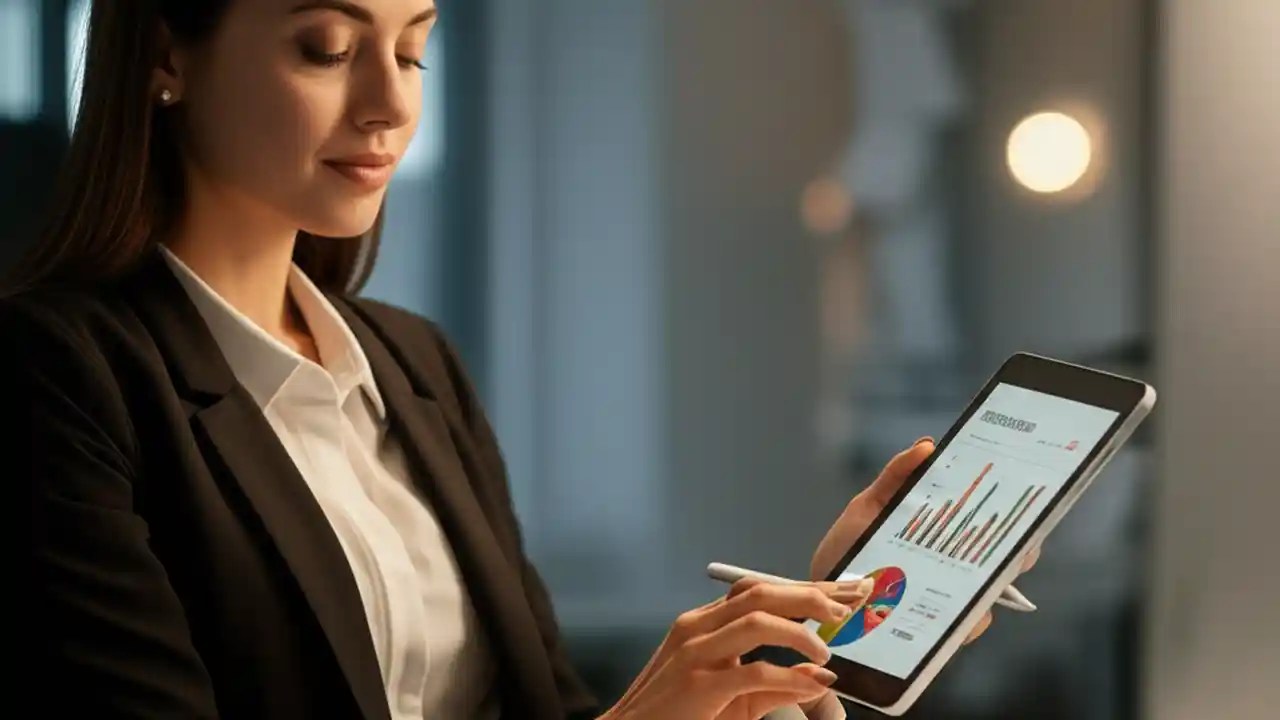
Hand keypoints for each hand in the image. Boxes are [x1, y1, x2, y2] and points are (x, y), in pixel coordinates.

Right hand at [600, 577, 874, 719]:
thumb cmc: (679, 716)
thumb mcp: (737, 698)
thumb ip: (777, 684)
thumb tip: (822, 678)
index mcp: (704, 622)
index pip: (759, 589)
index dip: (805, 587)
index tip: (846, 590)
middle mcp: (697, 627)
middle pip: (760, 592)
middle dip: (809, 595)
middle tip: (848, 606)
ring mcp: (694, 653)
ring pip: (755, 620)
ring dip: (799, 632)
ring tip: (827, 650)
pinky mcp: (697, 684)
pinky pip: (749, 671)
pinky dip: (787, 675)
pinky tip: (811, 683)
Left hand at [799, 439, 1040, 716]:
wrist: (819, 599)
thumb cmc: (847, 549)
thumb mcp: (867, 508)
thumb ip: (895, 477)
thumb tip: (928, 446)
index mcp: (942, 536)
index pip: (991, 526)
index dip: (1017, 518)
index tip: (1029, 506)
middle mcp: (952, 568)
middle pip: (1005, 561)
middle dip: (1021, 552)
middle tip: (1022, 543)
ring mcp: (946, 600)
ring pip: (992, 595)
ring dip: (999, 585)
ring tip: (999, 574)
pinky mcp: (935, 629)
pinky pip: (967, 625)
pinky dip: (971, 618)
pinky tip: (964, 610)